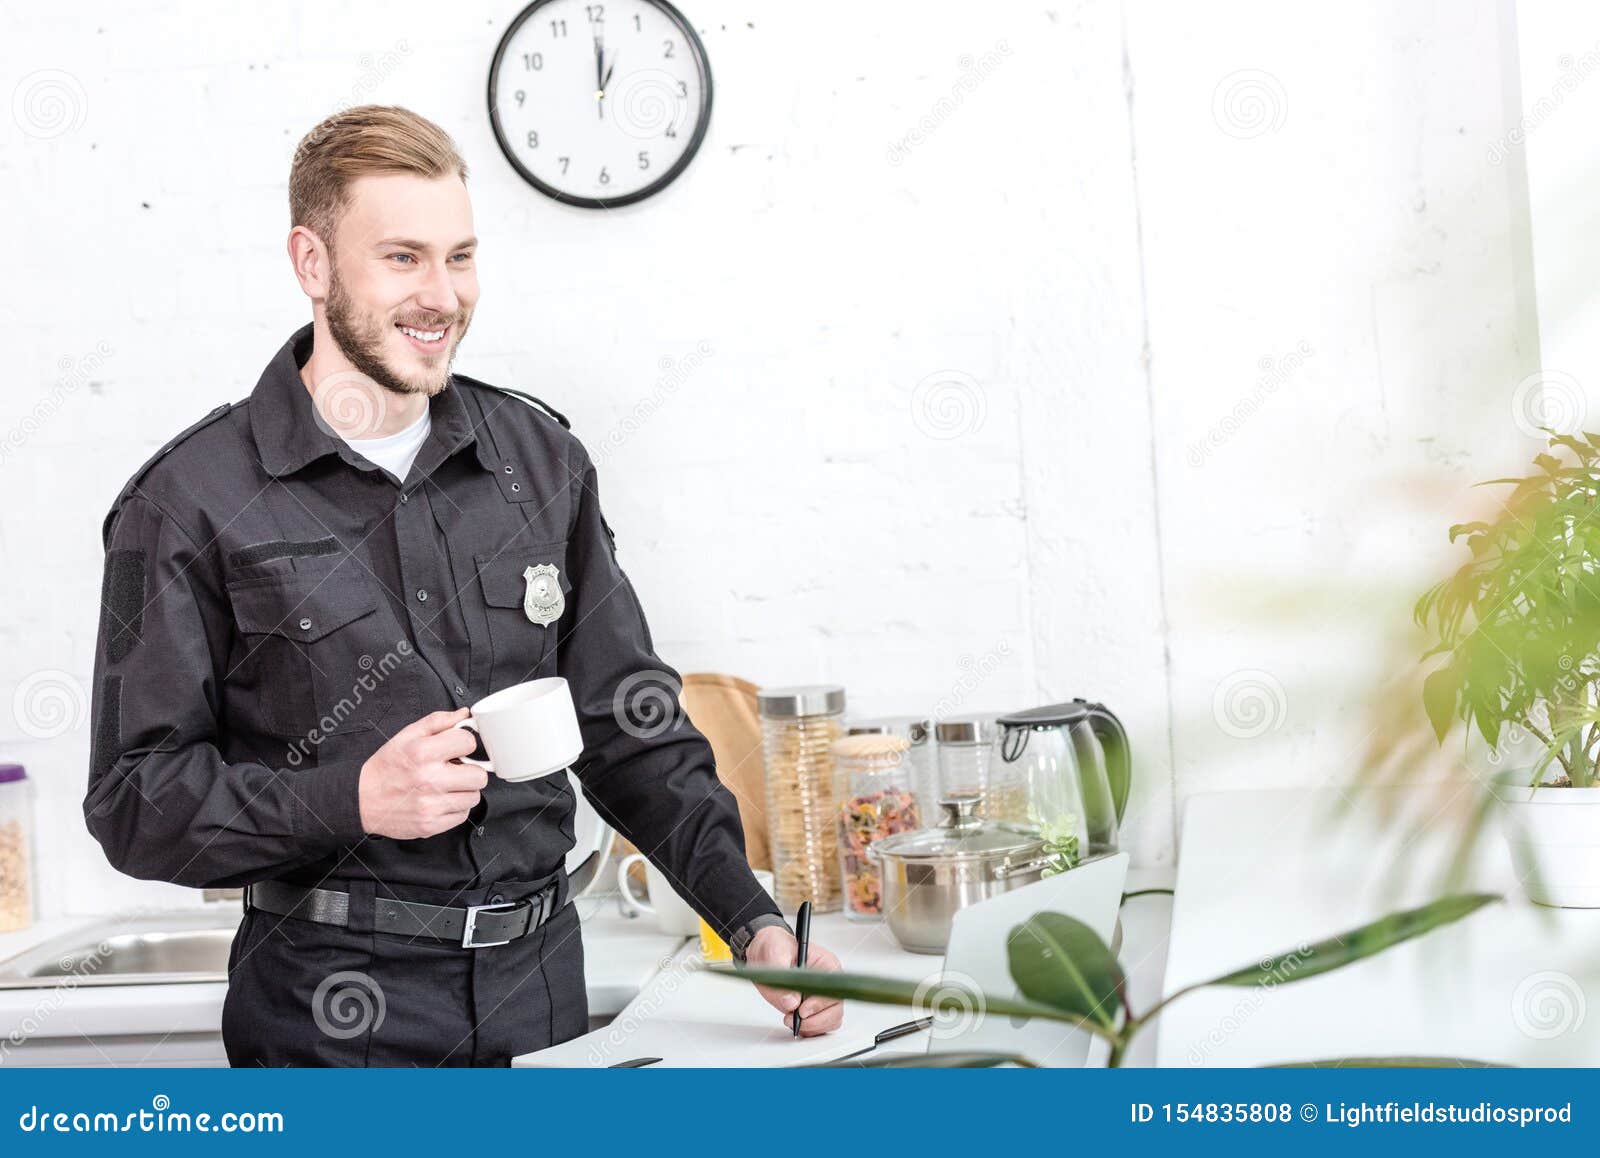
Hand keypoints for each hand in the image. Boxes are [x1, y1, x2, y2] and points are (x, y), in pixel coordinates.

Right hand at [358, 708, 485, 839]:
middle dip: (470, 771)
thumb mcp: (406, 736)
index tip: (457, 748)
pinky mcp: (431, 825)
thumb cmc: (386, 767)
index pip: (468, 742)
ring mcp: (431, 805)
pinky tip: (441, 800)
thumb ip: (437, 722)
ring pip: (474, 797)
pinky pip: (462, 815)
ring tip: (447, 786)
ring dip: (464, 791)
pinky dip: (456, 808)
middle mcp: (429, 780)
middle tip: (457, 770)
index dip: (464, 743)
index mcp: (423, 753)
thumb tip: (464, 714)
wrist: (361, 800)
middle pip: (479, 776)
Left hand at [743, 925, 844, 1036]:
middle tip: (793, 1018)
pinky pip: (819, 1026)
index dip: (820, 1003)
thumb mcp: (776, 953)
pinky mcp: (812, 1008)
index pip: (834, 989)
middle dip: (815, 1020)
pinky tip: (794, 1024)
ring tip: (790, 1019)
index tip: (802, 1010)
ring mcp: (821, 997)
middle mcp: (828, 983)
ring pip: (830, 1021)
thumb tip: (791, 1002)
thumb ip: (783, 974)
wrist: (766, 953)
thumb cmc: (775, 947)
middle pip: (836, 1009)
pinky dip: (808, 1030)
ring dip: (811, 1027)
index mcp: (827, 964)